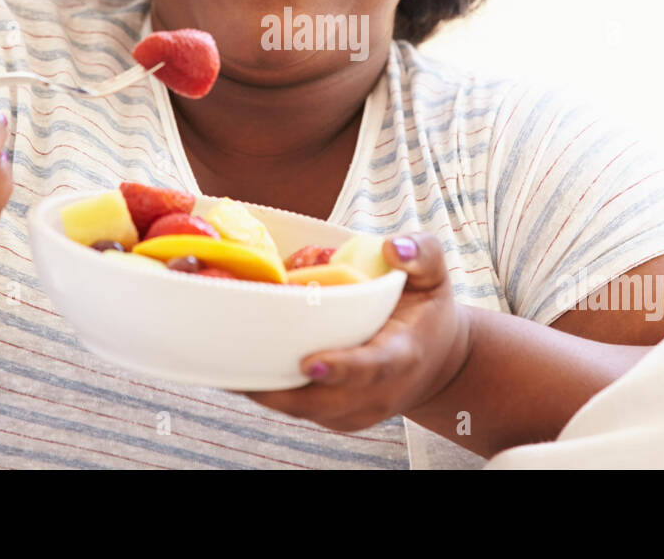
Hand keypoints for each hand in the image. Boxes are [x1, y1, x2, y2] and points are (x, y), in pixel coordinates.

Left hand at [240, 233, 472, 431]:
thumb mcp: (434, 274)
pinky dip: (271, 394)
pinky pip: (299, 411)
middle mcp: (380, 391)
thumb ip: (422, 253)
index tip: (310, 363)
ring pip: (306, 411)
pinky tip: (239, 373)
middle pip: (327, 400)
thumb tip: (393, 248)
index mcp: (403, 354)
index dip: (342, 368)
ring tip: (227, 370)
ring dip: (267, 393)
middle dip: (284, 390)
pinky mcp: (337, 417)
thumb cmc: (427, 310)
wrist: (436, 361)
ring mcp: (357, 410)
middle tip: (241, 369)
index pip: (373, 366)